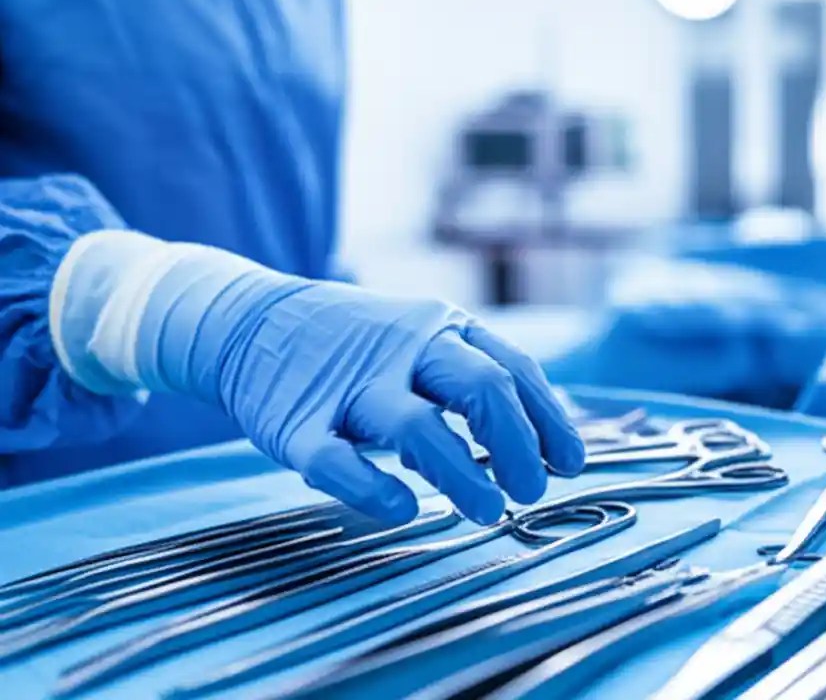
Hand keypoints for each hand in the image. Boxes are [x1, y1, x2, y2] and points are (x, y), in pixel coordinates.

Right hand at [217, 282, 585, 524]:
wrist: (248, 320)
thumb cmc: (358, 343)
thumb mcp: (423, 336)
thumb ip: (478, 374)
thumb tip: (550, 435)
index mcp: (440, 327)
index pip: (514, 368)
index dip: (549, 419)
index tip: (571, 463)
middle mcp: (402, 349)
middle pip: (481, 388)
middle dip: (519, 443)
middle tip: (533, 489)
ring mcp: (348, 385)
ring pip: (417, 427)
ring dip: (463, 474)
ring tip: (490, 512)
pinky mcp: (296, 424)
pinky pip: (337, 460)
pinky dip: (373, 487)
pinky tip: (406, 509)